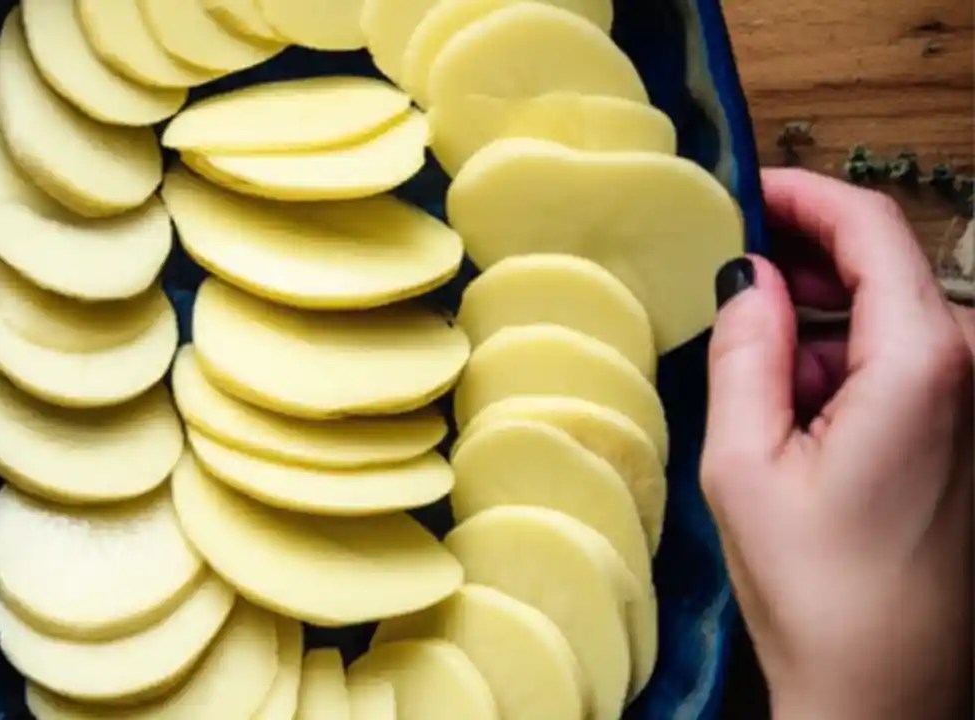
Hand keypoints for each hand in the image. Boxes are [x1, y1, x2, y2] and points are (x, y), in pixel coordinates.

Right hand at [703, 169, 972, 718]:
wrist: (885, 685)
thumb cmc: (819, 589)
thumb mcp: (745, 461)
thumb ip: (744, 349)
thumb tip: (744, 276)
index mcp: (922, 362)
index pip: (872, 227)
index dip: (803, 193)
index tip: (743, 189)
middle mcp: (966, 367)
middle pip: (883, 266)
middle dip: (802, 258)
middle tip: (724, 273)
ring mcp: (970, 400)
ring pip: (886, 314)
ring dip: (814, 319)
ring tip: (747, 364)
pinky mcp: (959, 430)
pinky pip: (897, 360)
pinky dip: (839, 361)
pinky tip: (787, 407)